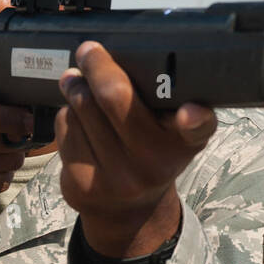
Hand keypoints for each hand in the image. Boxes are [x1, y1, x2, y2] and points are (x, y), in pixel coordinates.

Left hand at [55, 41, 217, 262]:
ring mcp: (117, 178)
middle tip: (88, 50)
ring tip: (77, 82)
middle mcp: (155, 164)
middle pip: (115, 98)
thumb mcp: (175, 133)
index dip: (194, 119)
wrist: (129, 212)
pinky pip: (65, 128)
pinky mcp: (83, 185)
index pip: (198, 129)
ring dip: (76, 88)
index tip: (188, 112)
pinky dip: (67, 115)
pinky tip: (78, 119)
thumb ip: (168, 100)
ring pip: (81, 108)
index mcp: (185, 143)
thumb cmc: (153, 154)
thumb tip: (118, 57)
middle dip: (97, 66)